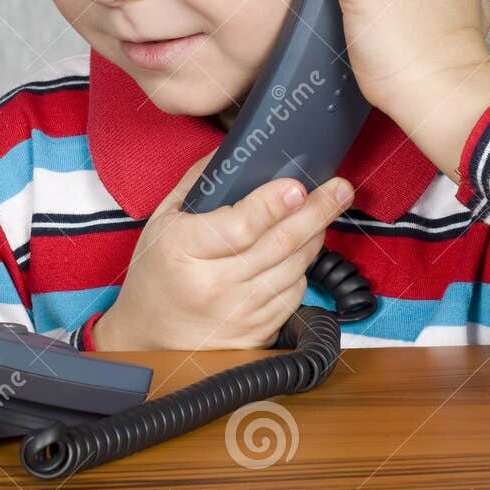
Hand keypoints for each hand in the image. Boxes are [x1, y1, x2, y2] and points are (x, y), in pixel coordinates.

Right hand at [94, 153, 354, 350]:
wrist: (150, 338)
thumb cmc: (156, 272)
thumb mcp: (163, 221)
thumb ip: (198, 183)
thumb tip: (237, 151)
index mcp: (183, 249)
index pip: (241, 226)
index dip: (274, 204)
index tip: (297, 186)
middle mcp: (214, 284)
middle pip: (280, 244)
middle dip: (317, 211)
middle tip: (339, 188)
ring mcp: (239, 312)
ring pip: (295, 267)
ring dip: (314, 236)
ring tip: (324, 211)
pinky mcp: (258, 332)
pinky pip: (295, 292)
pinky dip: (302, 267)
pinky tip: (299, 250)